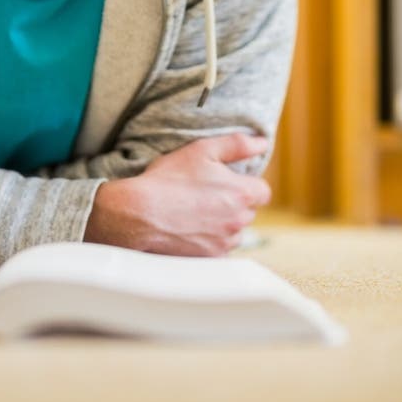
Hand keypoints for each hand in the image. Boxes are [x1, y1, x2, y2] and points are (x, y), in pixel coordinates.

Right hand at [83, 133, 270, 255]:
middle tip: (206, 193)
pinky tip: (190, 228)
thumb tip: (262, 142)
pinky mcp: (209, 259)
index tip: (228, 181)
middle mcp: (238, 221)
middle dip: (234, 203)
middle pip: (248, 211)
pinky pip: (219, 249)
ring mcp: (224, 243)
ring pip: (234, 232)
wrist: (139, 213)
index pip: (262, 191)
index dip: (247, 184)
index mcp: (241, 193)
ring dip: (224, 223)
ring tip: (196, 211)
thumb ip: (237, 144)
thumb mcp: (202, 150)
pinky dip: (210, 240)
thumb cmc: (169, 180)